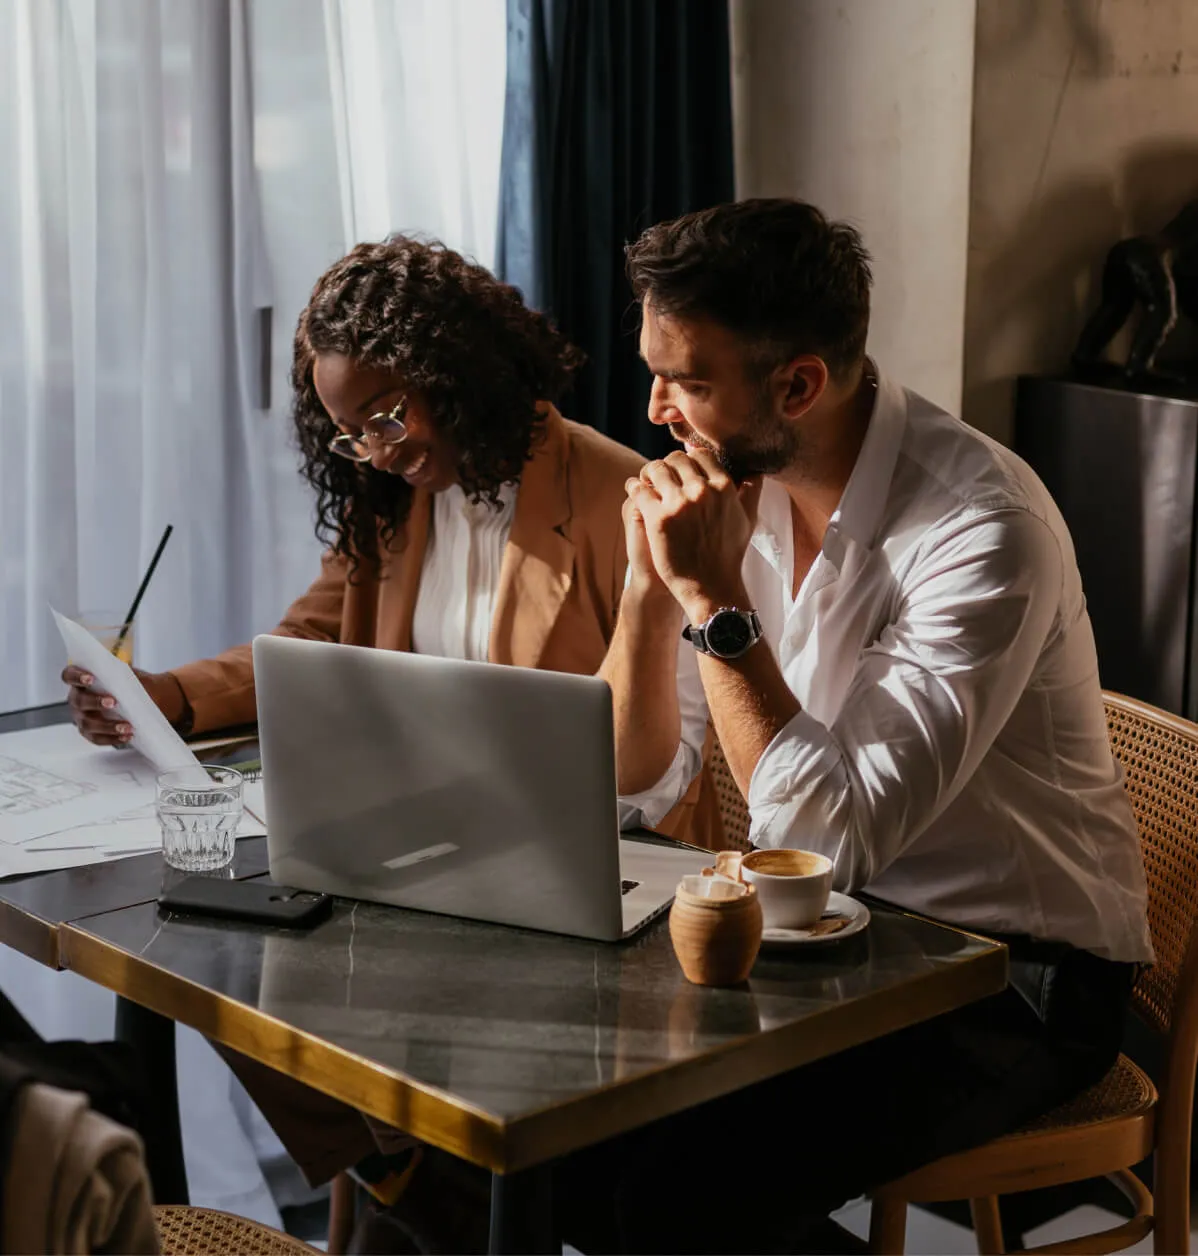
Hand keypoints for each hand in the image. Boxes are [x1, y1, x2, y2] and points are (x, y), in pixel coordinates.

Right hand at [62, 666, 187, 745]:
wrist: (144, 701)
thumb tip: (129, 681)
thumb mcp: (131, 676)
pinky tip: (126, 736)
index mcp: (82, 680)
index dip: (77, 676)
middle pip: (79, 701)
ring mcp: (82, 717)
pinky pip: (97, 738)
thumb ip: (127, 676)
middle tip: (113, 702)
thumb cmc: (132, 686)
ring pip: (87, 723)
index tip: (90, 678)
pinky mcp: (90, 733)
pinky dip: (112, 738)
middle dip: (95, 702)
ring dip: (107, 726)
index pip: (70, 675)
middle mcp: (78, 698)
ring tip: (125, 726)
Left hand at [626, 449, 753, 620]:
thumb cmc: (729, 555)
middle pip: (676, 459)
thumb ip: (751, 492)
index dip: (688, 459)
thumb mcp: (748, 520)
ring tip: (645, 481)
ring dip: (648, 473)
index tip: (681, 468)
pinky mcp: (658, 518)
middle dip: (667, 465)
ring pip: (656, 469)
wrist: (710, 587)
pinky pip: (639, 490)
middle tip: (660, 474)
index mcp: (724, 487)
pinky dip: (634, 487)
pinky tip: (633, 489)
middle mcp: (702, 491)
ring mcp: (679, 504)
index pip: (700, 455)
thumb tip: (755, 471)